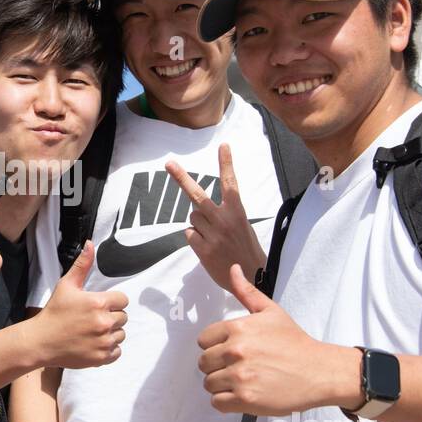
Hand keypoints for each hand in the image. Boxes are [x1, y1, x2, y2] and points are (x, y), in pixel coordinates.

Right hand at [33, 241, 127, 368]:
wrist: (41, 342)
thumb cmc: (54, 312)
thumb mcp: (66, 285)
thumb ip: (82, 265)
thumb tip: (90, 244)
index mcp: (98, 303)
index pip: (123, 300)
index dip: (112, 301)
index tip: (99, 306)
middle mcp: (104, 322)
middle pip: (123, 317)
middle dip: (111, 316)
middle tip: (92, 319)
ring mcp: (104, 342)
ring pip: (121, 334)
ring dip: (111, 333)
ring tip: (92, 331)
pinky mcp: (101, 358)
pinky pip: (117, 351)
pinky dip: (109, 349)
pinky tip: (94, 343)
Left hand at [167, 143, 266, 291]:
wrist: (252, 277)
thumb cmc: (245, 248)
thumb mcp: (242, 225)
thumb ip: (224, 213)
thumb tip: (198, 209)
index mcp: (237, 211)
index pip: (230, 183)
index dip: (226, 163)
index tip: (223, 145)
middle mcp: (224, 220)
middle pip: (197, 195)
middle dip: (181, 178)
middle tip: (168, 164)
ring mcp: (213, 235)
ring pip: (192, 218)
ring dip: (199, 224)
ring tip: (214, 236)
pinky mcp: (204, 250)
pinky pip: (190, 234)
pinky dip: (196, 238)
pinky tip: (209, 247)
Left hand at [197, 265, 360, 415]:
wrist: (318, 371)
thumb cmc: (294, 341)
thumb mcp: (271, 311)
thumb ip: (247, 292)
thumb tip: (232, 268)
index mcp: (237, 328)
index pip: (203, 340)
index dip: (216, 346)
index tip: (233, 351)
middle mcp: (235, 351)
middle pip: (203, 363)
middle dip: (217, 366)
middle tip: (240, 368)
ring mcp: (239, 376)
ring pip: (209, 384)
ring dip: (222, 385)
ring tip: (244, 381)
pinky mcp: (245, 399)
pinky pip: (217, 403)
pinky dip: (227, 402)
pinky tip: (243, 394)